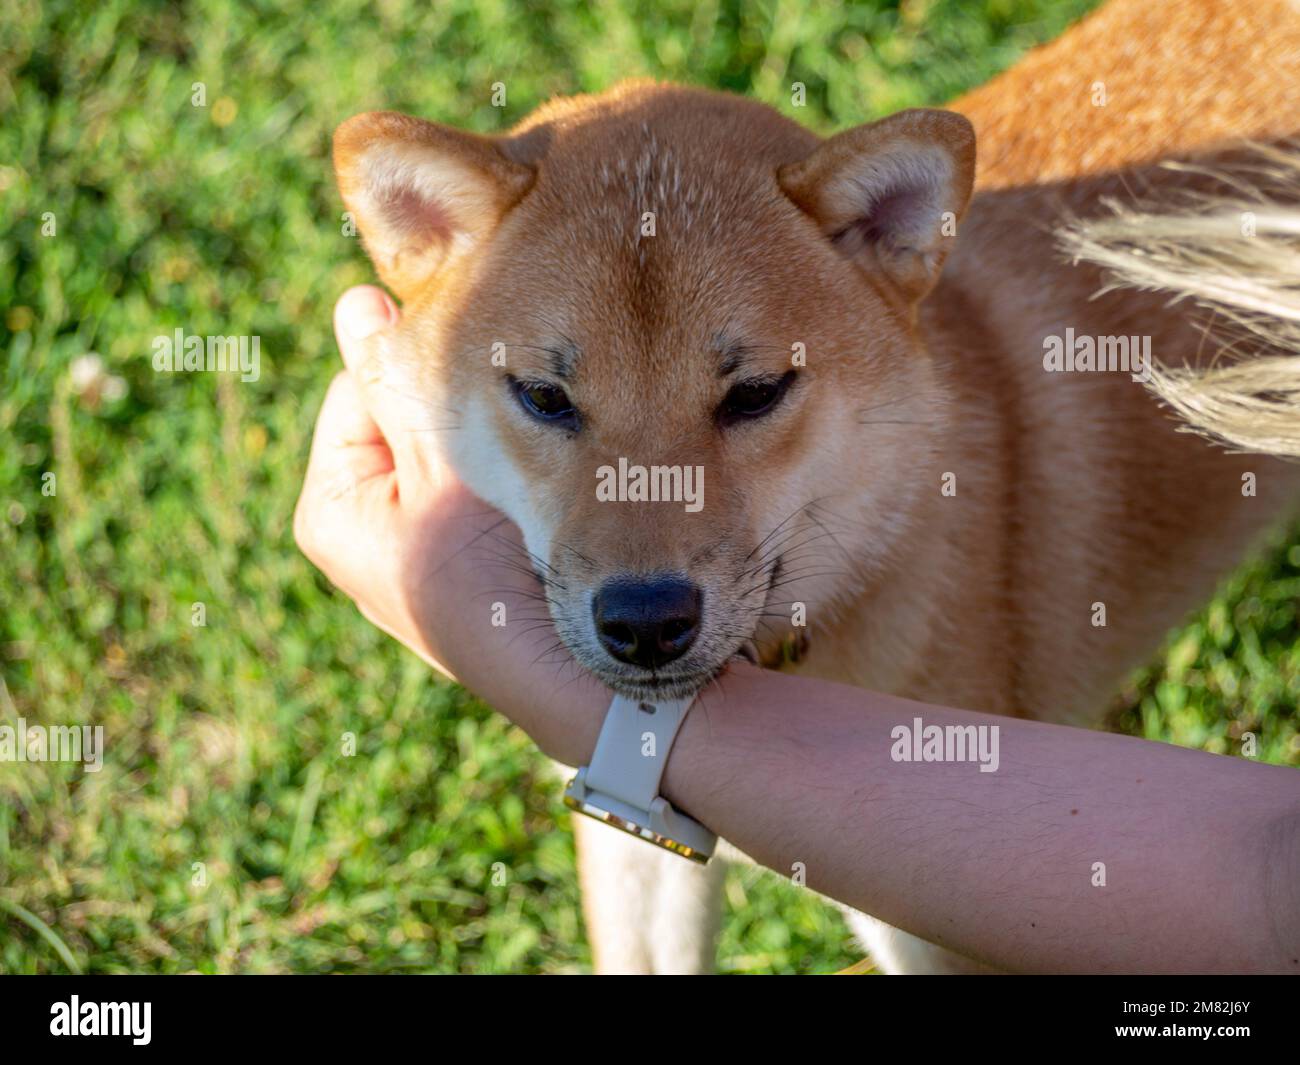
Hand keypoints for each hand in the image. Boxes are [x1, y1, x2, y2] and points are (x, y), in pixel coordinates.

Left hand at [294, 287, 607, 762]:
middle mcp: (369, 539)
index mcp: (337, 512)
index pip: (364, 386)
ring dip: (498, 432)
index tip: (487, 347)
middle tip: (525, 392)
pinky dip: (517, 470)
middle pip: (410, 418)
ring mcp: (425, 556)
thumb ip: (402, 383)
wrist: (593, 686)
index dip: (424, 358)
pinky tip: (560, 473)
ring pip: (457, 450)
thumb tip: (356, 306)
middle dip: (462, 399)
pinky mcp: (476, 568)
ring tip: (550, 430)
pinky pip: (487, 488)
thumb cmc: (510, 580)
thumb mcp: (450, 467)